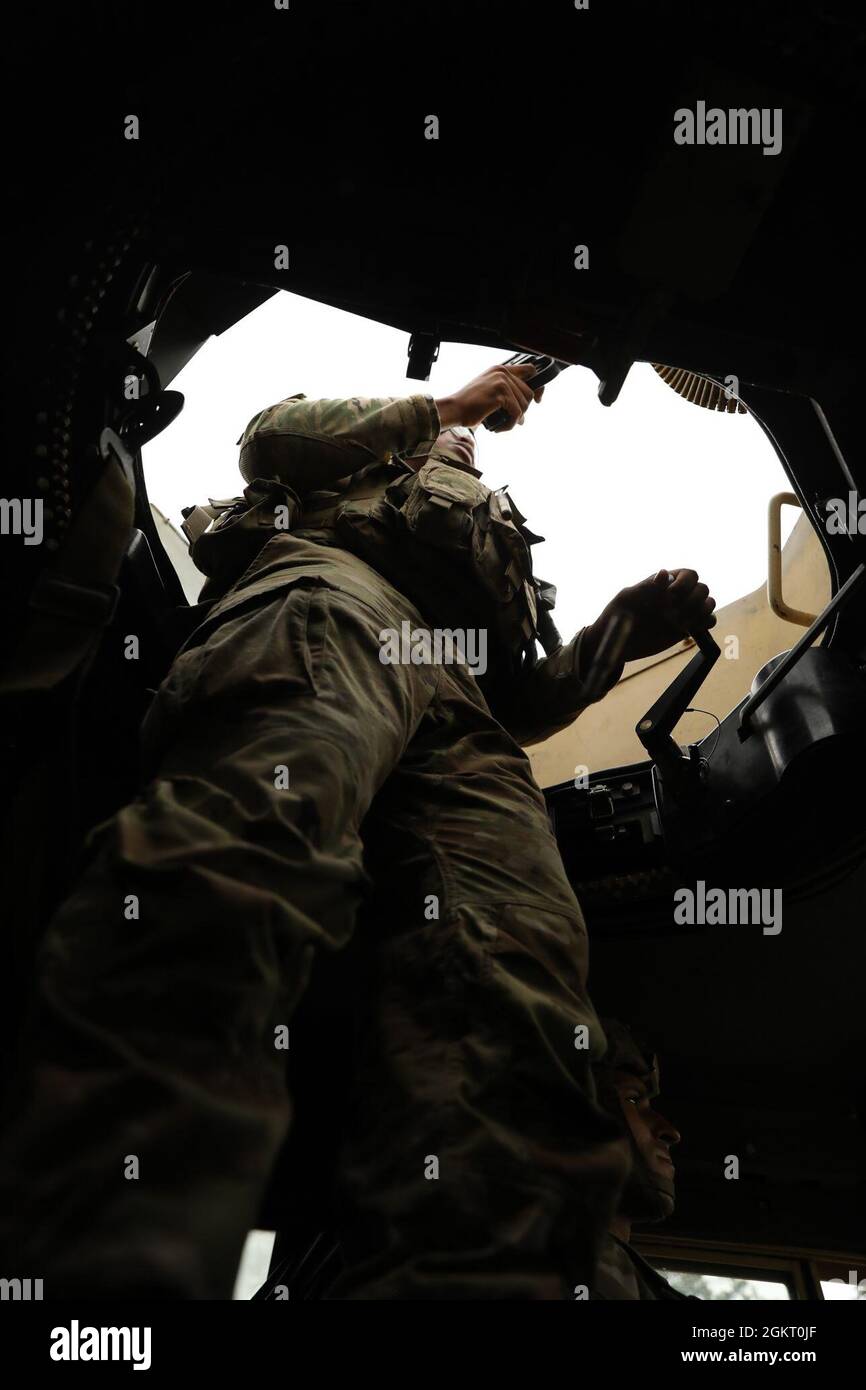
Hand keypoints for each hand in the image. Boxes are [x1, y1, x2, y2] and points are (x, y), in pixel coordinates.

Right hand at [435, 362, 544, 431]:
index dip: (538, 385)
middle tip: (514, 421)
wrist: (454, 410)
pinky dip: (510, 424)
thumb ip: (507, 392)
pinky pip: (517, 413)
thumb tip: (527, 405)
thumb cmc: (469, 405)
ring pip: (524, 404)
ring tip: (503, 424)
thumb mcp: (490, 392)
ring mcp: (501, 382)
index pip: (530, 370)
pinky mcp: (500, 394)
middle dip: (523, 410)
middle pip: (529, 392)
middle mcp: (502, 372)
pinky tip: (499, 427)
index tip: (538, 399)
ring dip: (516, 419)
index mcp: (500, 369)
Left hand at [584, 568, 716, 668]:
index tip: (670, 597)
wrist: (618, 644)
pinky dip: (705, 623)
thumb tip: (663, 573)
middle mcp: (677, 595)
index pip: (689, 574)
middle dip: (693, 601)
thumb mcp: (627, 600)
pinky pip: (708, 621)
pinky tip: (689, 629)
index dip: (685, 584)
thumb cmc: (617, 617)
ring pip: (709, 603)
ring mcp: (684, 611)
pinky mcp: (687, 628)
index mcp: (664, 582)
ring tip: (681, 623)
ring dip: (700, 612)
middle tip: (673, 615)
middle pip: (702, 589)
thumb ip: (646, 587)